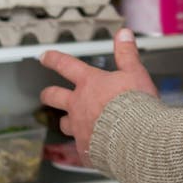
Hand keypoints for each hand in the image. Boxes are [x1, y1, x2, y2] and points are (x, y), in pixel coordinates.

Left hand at [39, 28, 157, 164]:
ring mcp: (79, 127)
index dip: (53, 59)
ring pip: (63, 123)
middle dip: (49, 94)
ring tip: (71, 123)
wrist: (137, 137)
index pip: (66, 66)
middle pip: (54, 96)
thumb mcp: (135, 73)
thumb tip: (123, 34)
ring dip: (66, 121)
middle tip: (46, 94)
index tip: (44, 57)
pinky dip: (82, 145)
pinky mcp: (84, 148)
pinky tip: (90, 147)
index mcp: (90, 83)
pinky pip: (78, 146)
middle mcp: (79, 105)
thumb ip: (127, 54)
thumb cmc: (137, 105)